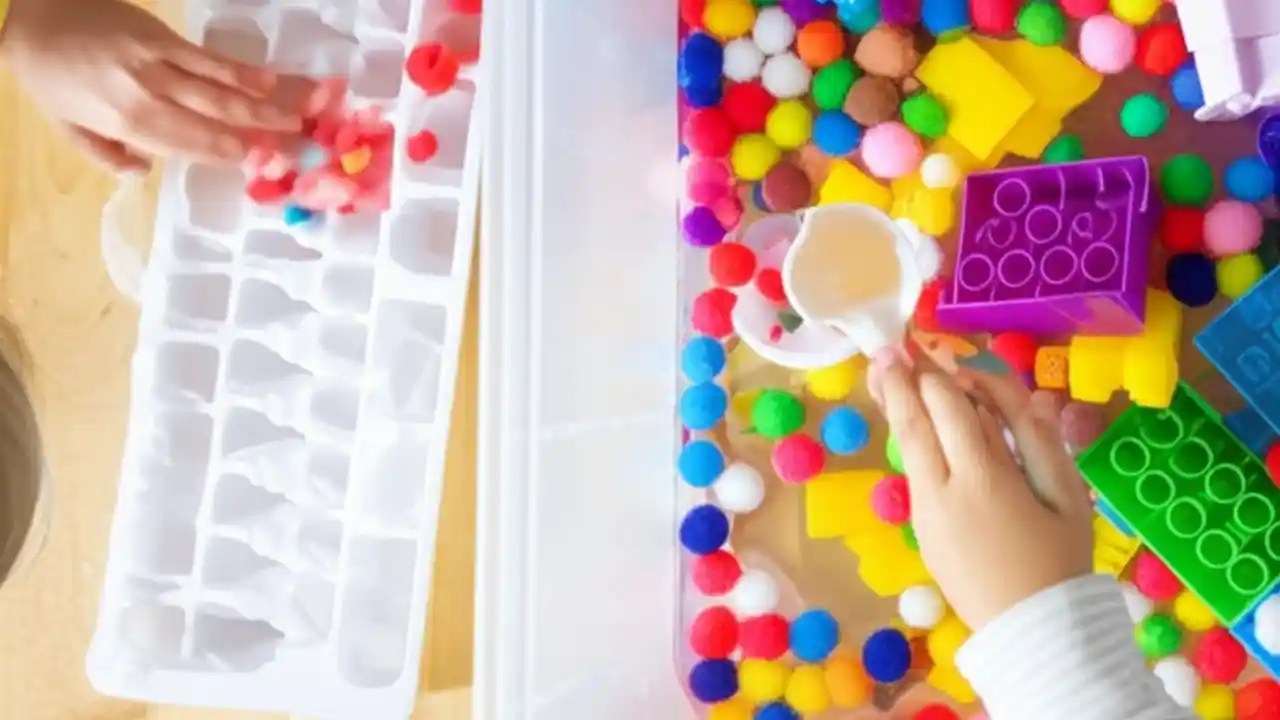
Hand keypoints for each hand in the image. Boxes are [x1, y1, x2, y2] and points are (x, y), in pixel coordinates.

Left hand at [1, 0, 313, 170]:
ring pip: (218, 90)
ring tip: (296, 117)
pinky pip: (208, 59)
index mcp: (125, 123)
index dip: (224, 156)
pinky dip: (241, 71)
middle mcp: (147, 96)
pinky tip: (269, 80)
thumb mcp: (68, 128)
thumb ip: (107, 155)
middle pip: (212, 120)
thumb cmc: (51, 78)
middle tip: (294, 145)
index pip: (187, 146)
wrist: (36, 16)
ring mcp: (157, 64)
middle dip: (256, 134)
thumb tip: (144, 173)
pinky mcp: (163, 38)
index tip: (257, 164)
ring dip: (261, 105)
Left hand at [867, 349, 1092, 629]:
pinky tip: (913, 425)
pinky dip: (912, 444)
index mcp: (984, 479)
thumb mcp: (1068, 497)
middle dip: (900, 382)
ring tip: (885, 373)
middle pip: (913, 425)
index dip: (940, 377)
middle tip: (888, 349)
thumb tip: (1024, 393)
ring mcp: (925, 514)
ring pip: (907, 449)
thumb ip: (1039, 440)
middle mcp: (942, 492)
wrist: (1035, 633)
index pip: (951, 411)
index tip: (934, 352)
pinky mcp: (921, 531)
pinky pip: (916, 476)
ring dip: (897, 408)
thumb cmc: (1062, 560)